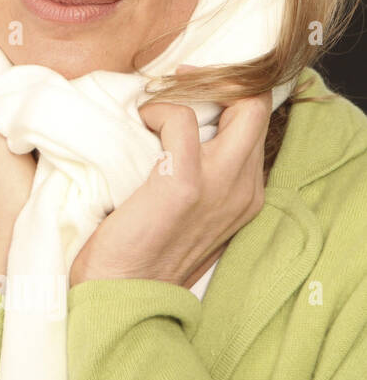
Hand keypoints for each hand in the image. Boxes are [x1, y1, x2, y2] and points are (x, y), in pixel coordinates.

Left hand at [69, 69, 272, 287]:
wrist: (121, 297)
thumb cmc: (137, 254)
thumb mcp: (180, 214)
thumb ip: (192, 178)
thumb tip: (167, 135)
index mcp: (245, 195)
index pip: (255, 125)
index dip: (227, 96)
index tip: (188, 87)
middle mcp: (243, 188)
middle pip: (256, 107)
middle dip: (220, 82)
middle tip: (177, 82)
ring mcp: (221, 186)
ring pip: (238, 105)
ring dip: (188, 93)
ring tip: (153, 108)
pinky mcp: (185, 184)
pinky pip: (180, 118)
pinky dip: (156, 111)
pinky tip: (137, 125)